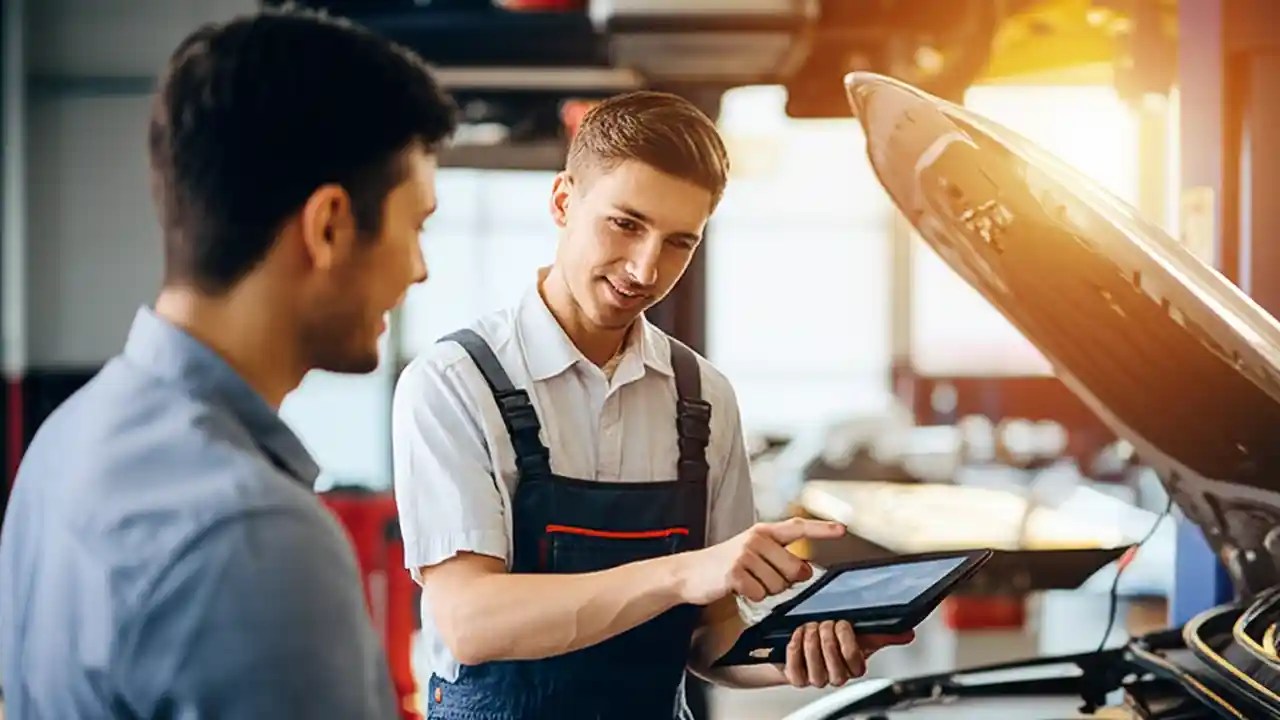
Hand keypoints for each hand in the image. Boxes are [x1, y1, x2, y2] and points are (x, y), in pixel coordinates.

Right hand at [677, 518, 846, 604]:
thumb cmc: (726, 565)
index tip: (843, 529)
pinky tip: (737, 588)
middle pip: (794, 568)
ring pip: (778, 585)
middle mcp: (756, 539)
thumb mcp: (754, 555)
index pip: (798, 527)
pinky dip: (752, 596)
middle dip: (785, 581)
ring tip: (747, 581)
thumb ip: (781, 559)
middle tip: (762, 577)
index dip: (821, 530)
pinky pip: (760, 594)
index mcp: (764, 531)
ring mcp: (745, 554)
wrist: (690, 572)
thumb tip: (806, 571)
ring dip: (765, 590)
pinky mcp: (735, 572)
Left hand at [782, 621, 914, 687]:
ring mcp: (816, 679)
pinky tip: (798, 635)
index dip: (845, 636)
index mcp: (854, 668)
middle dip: (826, 632)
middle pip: (831, 653)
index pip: (853, 656)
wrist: (806, 649)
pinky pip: (795, 663)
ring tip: (811, 626)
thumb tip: (908, 633)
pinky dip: (795, 644)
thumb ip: (883, 634)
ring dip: (809, 635)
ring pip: (812, 657)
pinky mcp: (797, 678)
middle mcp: (836, 677)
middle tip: (824, 623)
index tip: (842, 623)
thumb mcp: (860, 635)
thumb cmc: (835, 641)